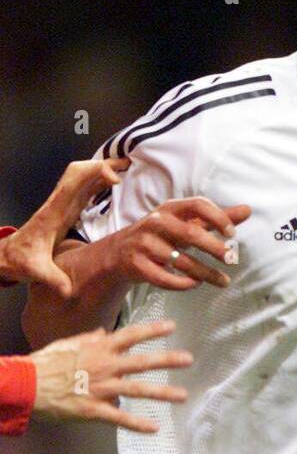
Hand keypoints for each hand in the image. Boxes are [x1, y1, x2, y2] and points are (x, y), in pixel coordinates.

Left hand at [0, 158, 130, 296]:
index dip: (94, 172)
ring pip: (82, 175)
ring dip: (102, 168)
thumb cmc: (21, 259)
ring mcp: (63, 205)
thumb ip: (52, 278)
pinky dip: (99, 180)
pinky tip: (113, 182)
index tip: (114, 179)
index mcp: (54, 212)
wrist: (9, 256)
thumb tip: (67, 290)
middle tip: (127, 164)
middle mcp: (59, 203)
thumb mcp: (35, 270)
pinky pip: (84, 188)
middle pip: (80, 170)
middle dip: (103, 163)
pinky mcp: (66, 209)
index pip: (73, 181)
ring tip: (125, 167)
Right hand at [29, 319, 192, 431]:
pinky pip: (120, 417)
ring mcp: (101, 389)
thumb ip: (90, 338)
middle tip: (189, 359)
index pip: (131, 335)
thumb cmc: (46, 363)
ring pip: (138, 390)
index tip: (172, 326)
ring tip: (182, 395)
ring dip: (162, 393)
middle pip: (142, 362)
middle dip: (167, 359)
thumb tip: (106, 332)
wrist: (27, 385)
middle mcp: (105, 367)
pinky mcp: (94, 410)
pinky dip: (138, 424)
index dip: (152, 330)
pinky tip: (154, 428)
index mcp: (99, 349)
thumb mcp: (68, 343)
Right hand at [111, 197, 251, 290]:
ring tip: (223, 281)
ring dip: (205, 273)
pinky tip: (195, 284)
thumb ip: (215, 218)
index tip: (233, 233)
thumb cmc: (162, 235)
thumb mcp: (185, 222)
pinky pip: (163, 278)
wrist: (119, 252)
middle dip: (214, 248)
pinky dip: (182, 284)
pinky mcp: (137, 265)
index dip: (217, 217)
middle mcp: (156, 223)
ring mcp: (145, 244)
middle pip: (190, 234)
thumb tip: (247, 210)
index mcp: (171, 208)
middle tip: (232, 259)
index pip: (198, 205)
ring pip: (180, 261)